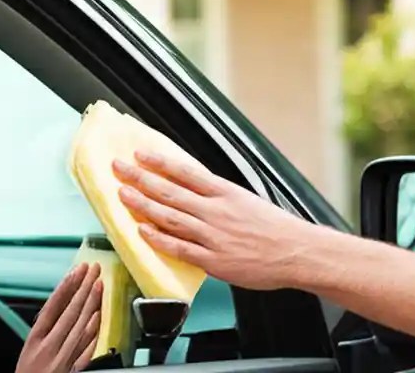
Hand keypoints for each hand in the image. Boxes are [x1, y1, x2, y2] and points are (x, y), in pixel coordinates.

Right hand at [15, 262, 102, 372]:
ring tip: (99, 283)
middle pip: (70, 312)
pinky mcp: (73, 370)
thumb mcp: (30, 348)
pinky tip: (99, 316)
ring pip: (80, 326)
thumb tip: (63, 303)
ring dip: (91, 303)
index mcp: (34, 340)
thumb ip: (46, 328)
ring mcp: (63, 358)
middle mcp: (49, 347)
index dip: (67, 286)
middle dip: (83, 288)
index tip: (78, 269)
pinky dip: (93, 330)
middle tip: (93, 268)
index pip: (53, 306)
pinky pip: (85, 347)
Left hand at [112, 151, 322, 290]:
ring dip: (142, 204)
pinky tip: (141, 230)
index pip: (185, 171)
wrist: (296, 251)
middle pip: (169, 191)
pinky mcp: (212, 259)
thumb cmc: (276, 228)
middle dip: (140, 178)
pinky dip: (157, 238)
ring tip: (122, 195)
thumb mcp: (248, 200)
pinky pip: (178, 247)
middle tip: (118, 169)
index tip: (139, 154)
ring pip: (169, 217)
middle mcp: (216, 210)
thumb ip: (220, 195)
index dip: (159, 162)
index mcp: (226, 192)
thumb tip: (194, 187)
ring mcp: (212, 235)